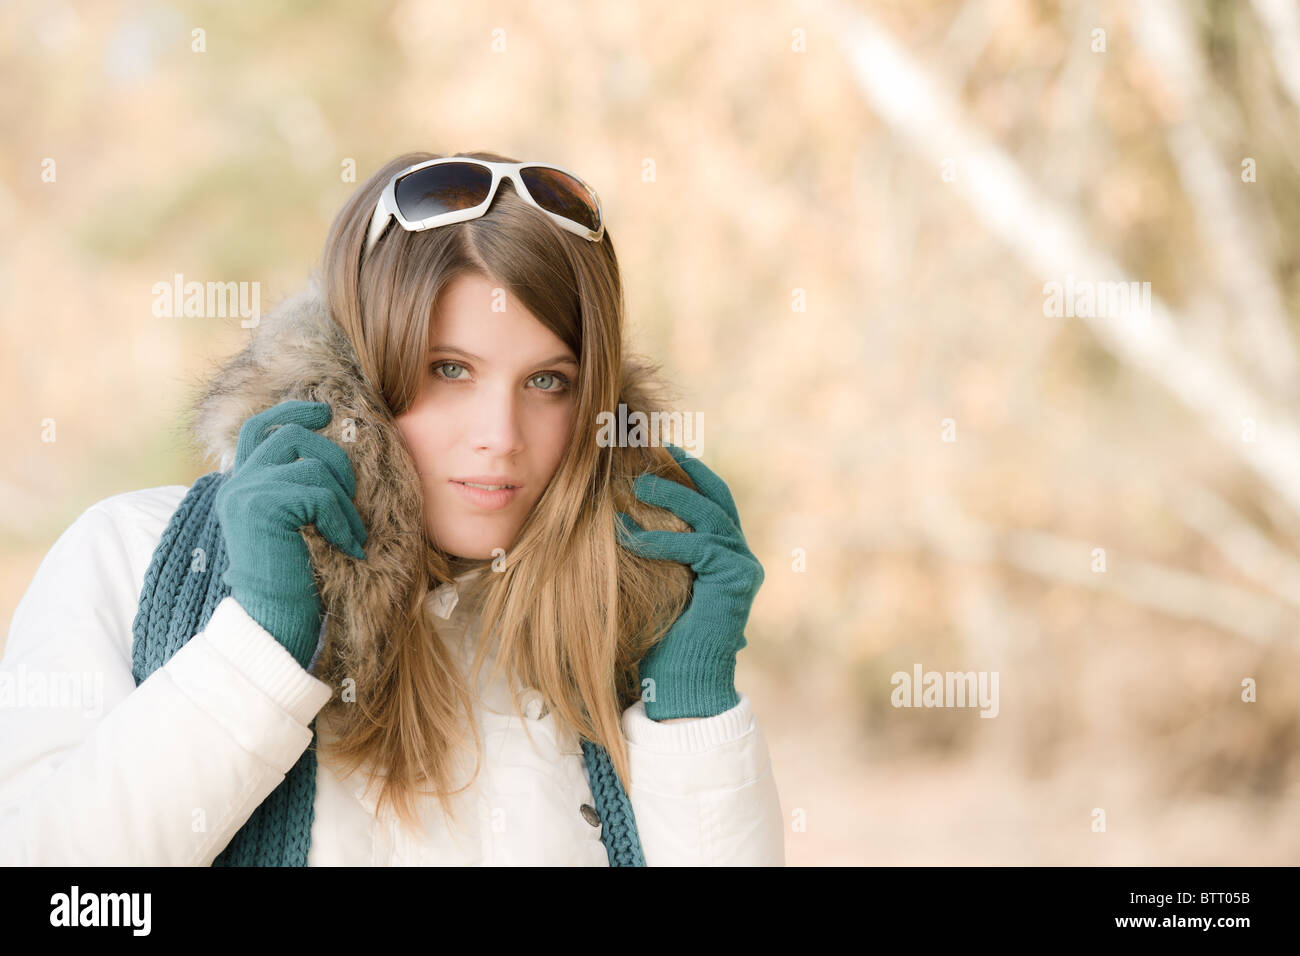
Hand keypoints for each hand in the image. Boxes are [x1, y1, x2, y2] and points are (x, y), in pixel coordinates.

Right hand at [215, 400, 367, 669]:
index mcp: (241, 486)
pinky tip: (348, 546)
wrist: (272, 621)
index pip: (260, 429)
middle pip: (293, 437)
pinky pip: (320, 494)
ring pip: (313, 466)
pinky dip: (343, 520)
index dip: (293, 411)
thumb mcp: (291, 525)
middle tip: (350, 499)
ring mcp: (246, 493)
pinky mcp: (262, 506)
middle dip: (333, 460)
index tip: (325, 410)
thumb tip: (327, 450)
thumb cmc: (292, 579)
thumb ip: (294, 488)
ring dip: (344, 500)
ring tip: (351, 534)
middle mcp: (237, 484)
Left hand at [615, 444, 763, 719]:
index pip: (713, 503)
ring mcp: (744, 569)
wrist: (683, 685)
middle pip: (716, 500)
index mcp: (727, 557)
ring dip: (672, 495)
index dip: (692, 475)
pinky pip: (697, 547)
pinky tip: (631, 535)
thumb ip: (659, 555)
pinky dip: (663, 538)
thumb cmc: (663, 642)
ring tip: (638, 483)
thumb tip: (624, 520)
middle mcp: (742, 559)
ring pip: (707, 517)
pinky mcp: (735, 581)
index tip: (665, 452)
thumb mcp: (659, 585)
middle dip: (688, 472)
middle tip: (659, 451)